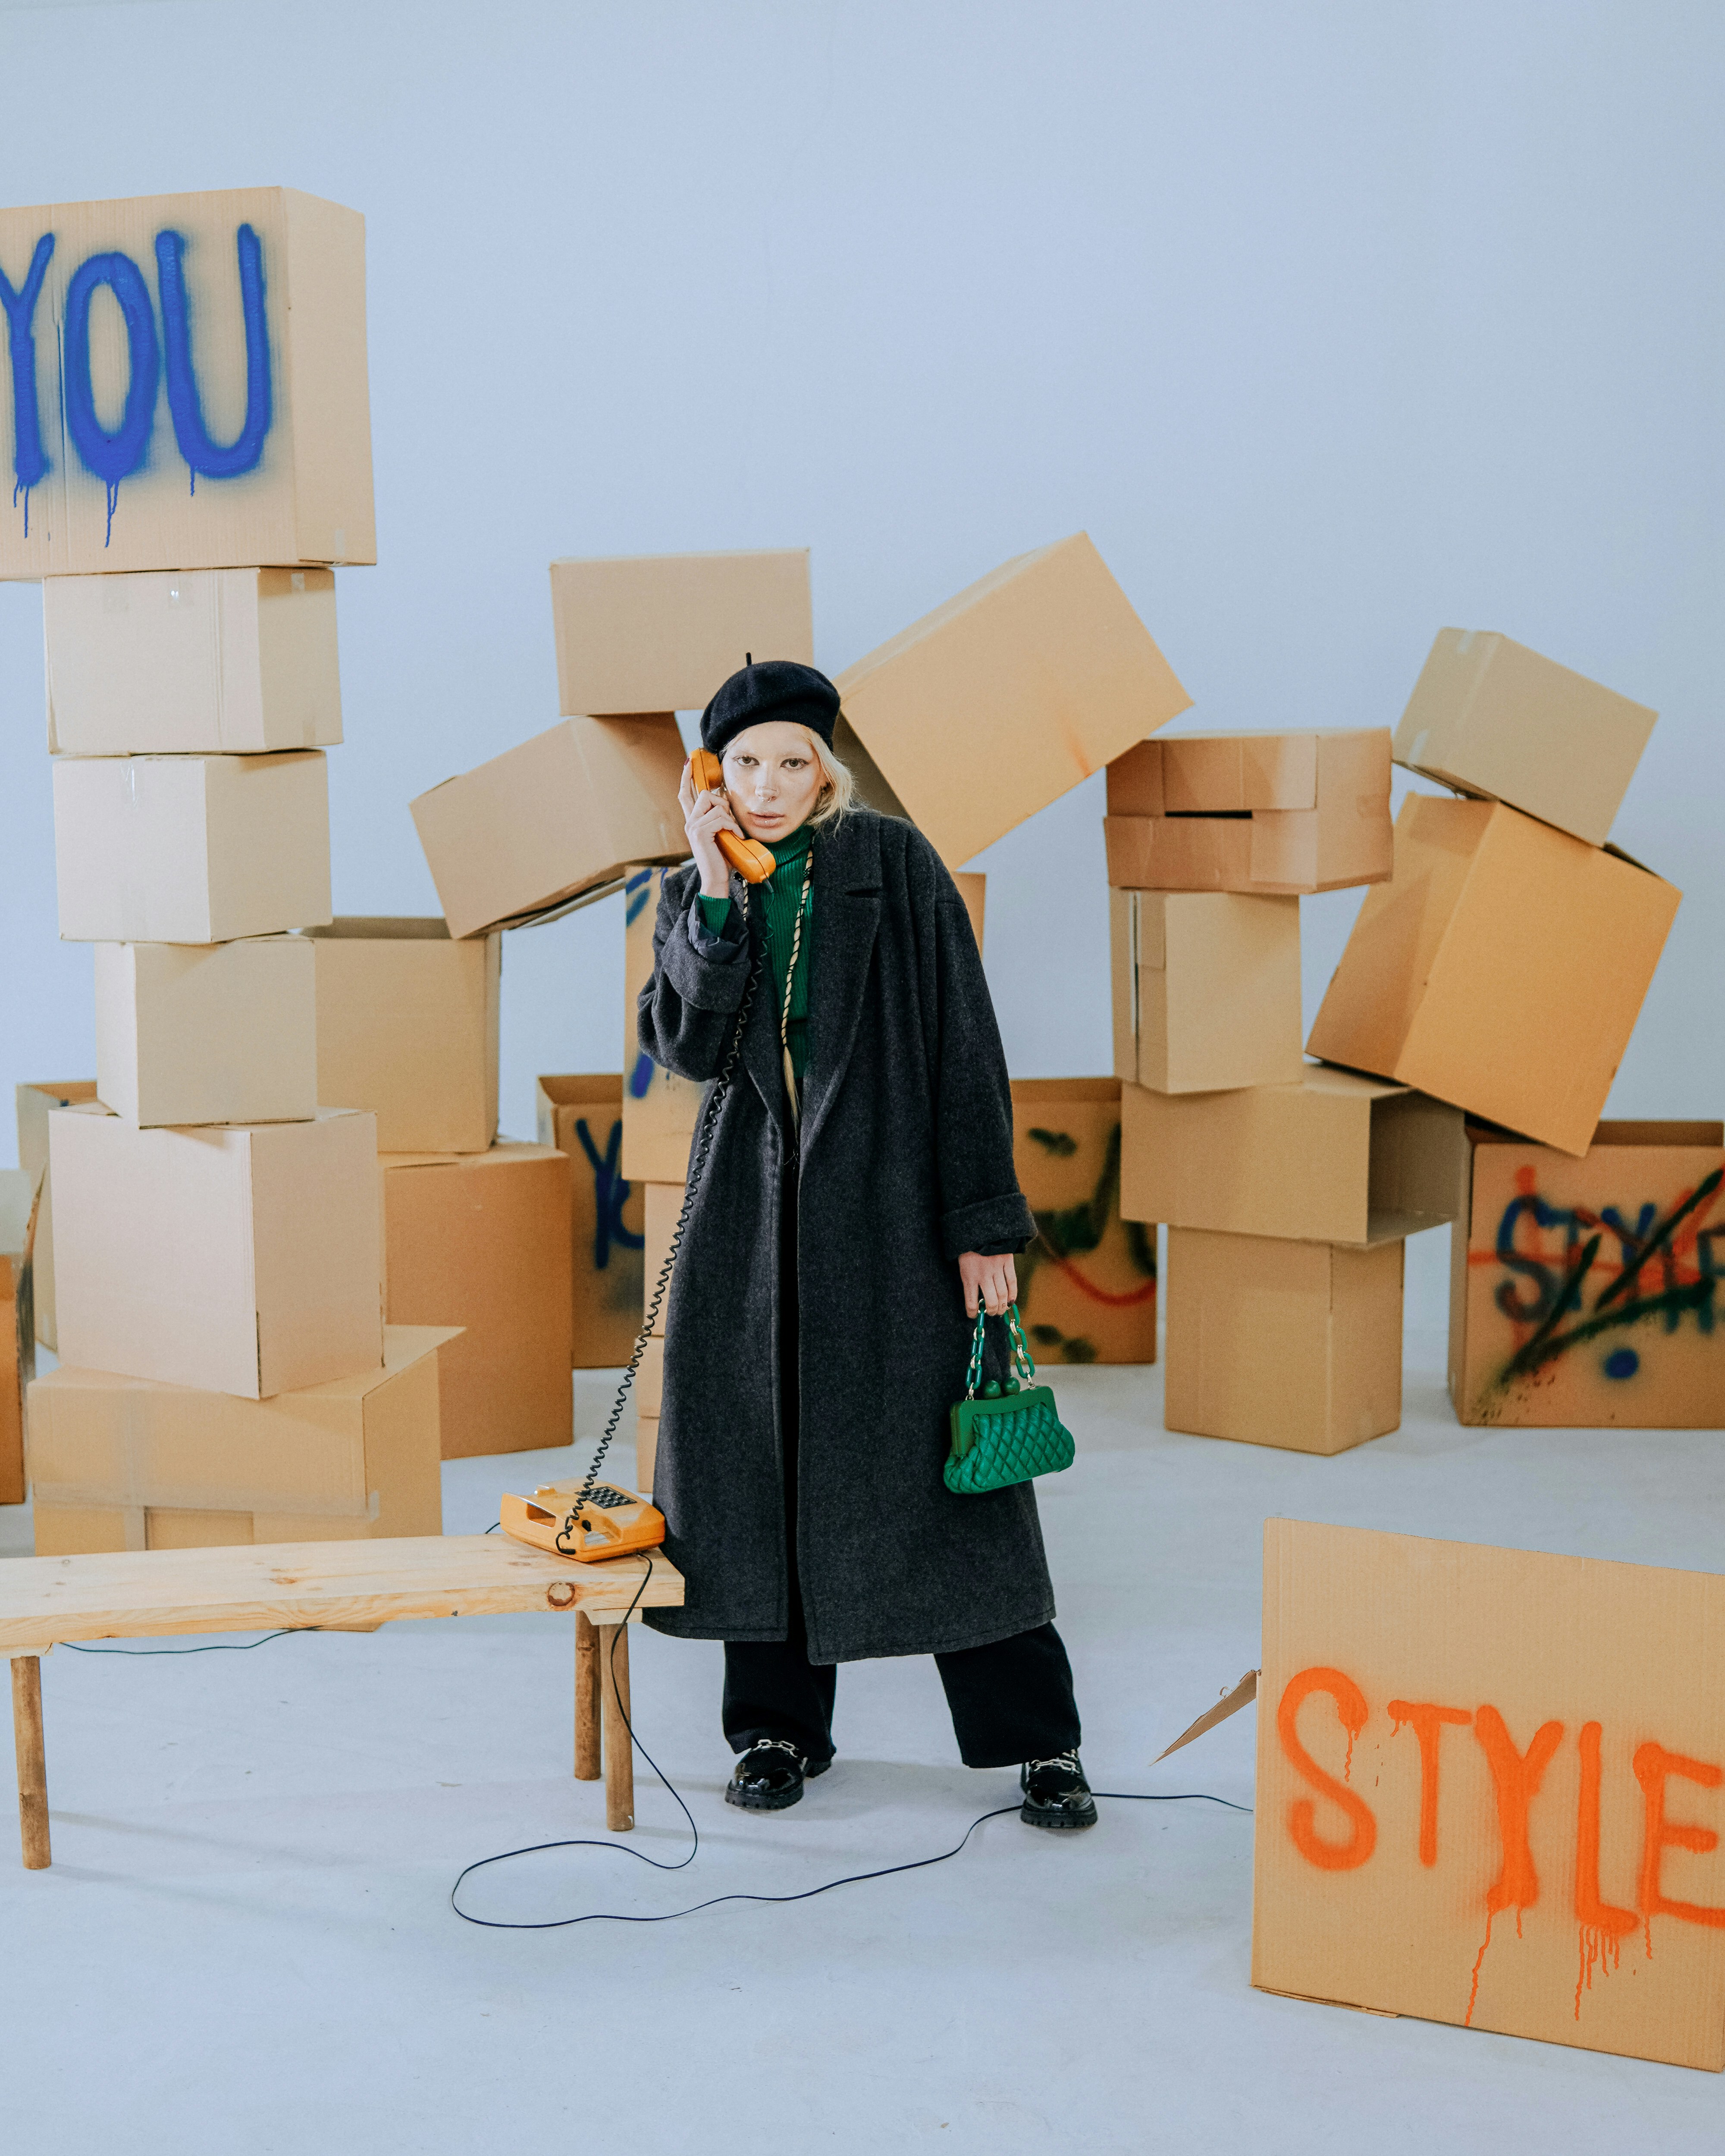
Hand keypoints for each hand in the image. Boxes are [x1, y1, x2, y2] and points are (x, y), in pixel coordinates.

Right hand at [679, 760, 742, 898]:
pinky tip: (735, 837)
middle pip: (704, 794)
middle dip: (722, 802)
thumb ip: (719, 818)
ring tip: (733, 832)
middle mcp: (689, 822)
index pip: (685, 794)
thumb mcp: (721, 834)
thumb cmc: (723, 858)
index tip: (689, 762)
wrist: (717, 880)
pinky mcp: (700, 832)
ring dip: (729, 817)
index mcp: (692, 821)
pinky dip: (733, 826)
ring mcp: (693, 827)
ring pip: (715, 805)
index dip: (686, 777)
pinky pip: (720, 818)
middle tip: (730, 819)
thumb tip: (725, 800)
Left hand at [958, 1251, 1016, 1317]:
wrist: (980, 1227)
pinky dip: (1013, 1294)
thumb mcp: (962, 1264)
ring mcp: (996, 1268)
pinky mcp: (1007, 1262)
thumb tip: (976, 1297)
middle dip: (992, 1311)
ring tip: (1001, 1309)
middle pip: (991, 1301)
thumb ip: (969, 1279)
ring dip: (1003, 1306)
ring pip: (1003, 1294)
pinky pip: (1012, 1282)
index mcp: (968, 1276)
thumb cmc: (968, 1248)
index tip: (972, 1316)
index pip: (971, 1302)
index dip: (972, 1313)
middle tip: (992, 1313)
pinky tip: (1011, 1301)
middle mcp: (983, 1275)